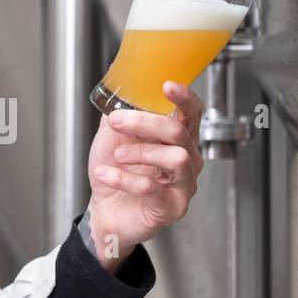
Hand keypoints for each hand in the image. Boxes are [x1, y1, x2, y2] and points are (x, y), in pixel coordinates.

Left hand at [85, 80, 204, 261]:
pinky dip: (124, 178)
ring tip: (117, 156)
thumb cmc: (116, 173)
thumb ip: (119, 116)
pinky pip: (152, 188)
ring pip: (175, 158)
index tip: (167, 85)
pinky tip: (106, 174)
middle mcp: (188, 159)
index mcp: (178, 138)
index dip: (184, 97)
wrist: (105, 212)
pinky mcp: (172, 207)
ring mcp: (184, 184)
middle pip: (179, 132)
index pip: (192, 112)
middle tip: (118, 122)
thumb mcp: (112, 139)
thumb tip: (117, 95)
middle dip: (146, 122)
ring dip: (140, 152)